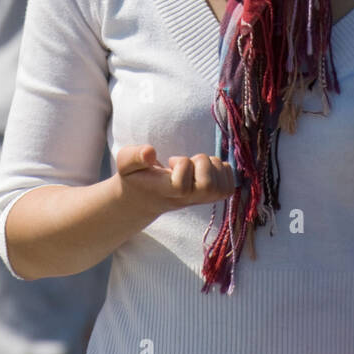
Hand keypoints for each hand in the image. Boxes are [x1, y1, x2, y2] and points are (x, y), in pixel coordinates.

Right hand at [115, 144, 235, 215]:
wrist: (143, 198)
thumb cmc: (136, 175)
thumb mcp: (125, 162)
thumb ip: (134, 156)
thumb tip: (150, 152)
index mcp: (164, 191)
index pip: (182, 186)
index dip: (182, 166)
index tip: (171, 161)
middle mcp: (185, 199)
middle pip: (208, 187)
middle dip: (202, 163)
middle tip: (190, 161)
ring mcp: (199, 200)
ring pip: (221, 187)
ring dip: (213, 166)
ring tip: (197, 165)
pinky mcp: (210, 197)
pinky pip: (229, 187)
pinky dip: (223, 171)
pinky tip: (207, 168)